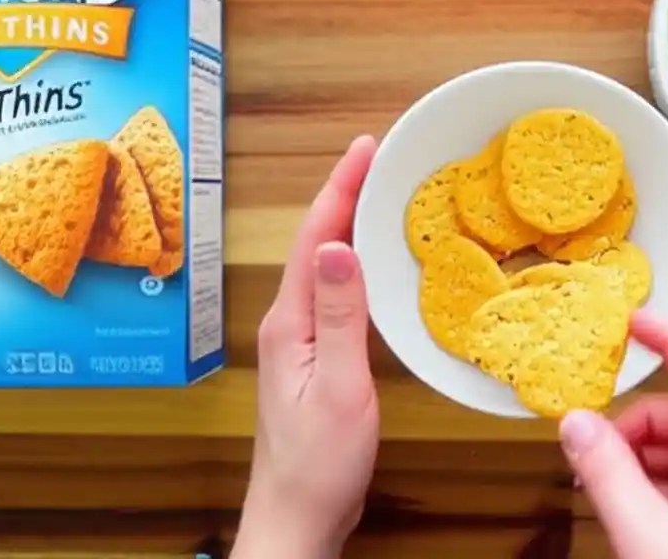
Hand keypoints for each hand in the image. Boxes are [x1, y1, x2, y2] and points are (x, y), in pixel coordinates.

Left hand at [232, 136, 379, 558]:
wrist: (297, 520)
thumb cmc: (319, 464)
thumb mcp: (339, 386)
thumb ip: (341, 316)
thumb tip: (339, 246)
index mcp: (290, 321)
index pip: (316, 237)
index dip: (341, 187)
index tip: (366, 147)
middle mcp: (287, 323)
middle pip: (315, 243)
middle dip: (344, 195)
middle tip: (379, 159)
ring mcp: (298, 342)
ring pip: (323, 267)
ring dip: (347, 226)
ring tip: (378, 195)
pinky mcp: (313, 360)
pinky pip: (332, 295)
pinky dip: (353, 266)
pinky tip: (372, 266)